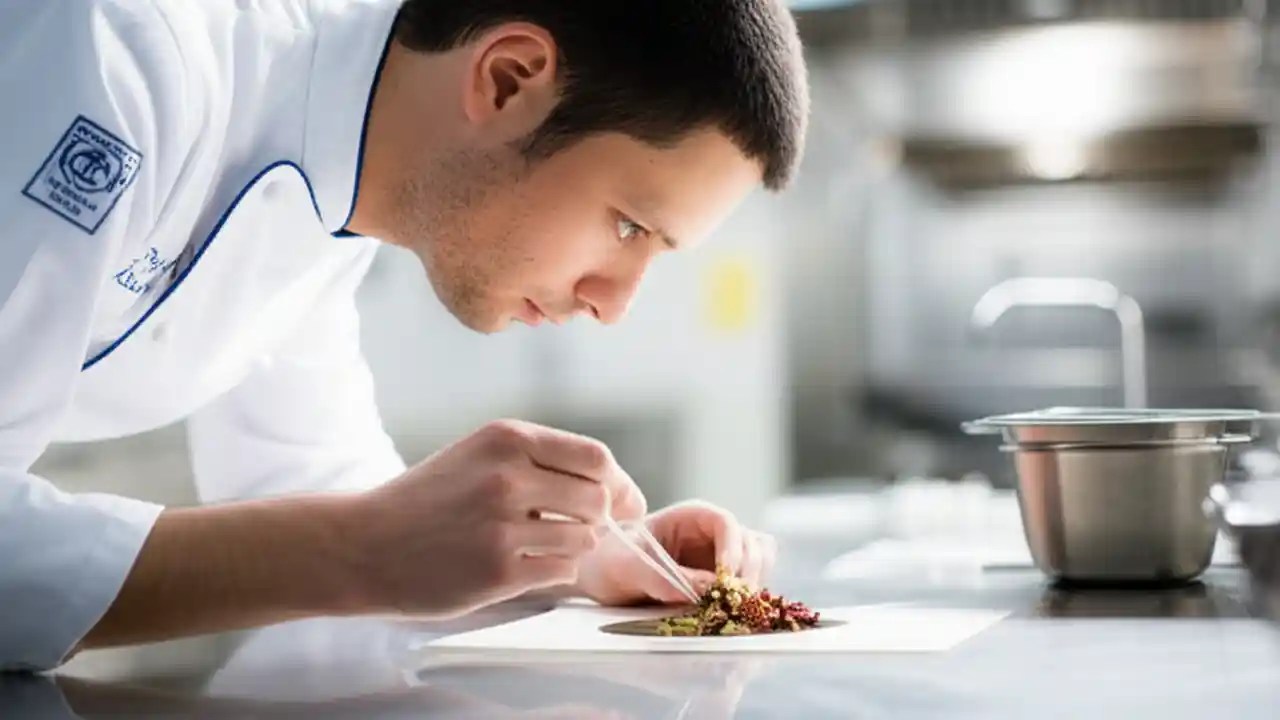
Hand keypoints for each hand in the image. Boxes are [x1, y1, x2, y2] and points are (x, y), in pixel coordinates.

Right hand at [349, 419, 646, 616]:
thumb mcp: (479, 456)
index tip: (624, 503)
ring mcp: (503, 525)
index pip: (596, 457)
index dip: (619, 484)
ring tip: (539, 547)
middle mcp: (508, 476)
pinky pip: (562, 571)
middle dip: (599, 519)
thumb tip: (617, 490)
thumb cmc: (427, 501)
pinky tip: (523, 566)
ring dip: (574, 547)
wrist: (362, 545)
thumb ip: (541, 462)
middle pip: (599, 499)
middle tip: (576, 530)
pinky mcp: (498, 571)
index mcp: (507, 439)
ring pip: (585, 538)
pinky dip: (554, 572)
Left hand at [574, 500, 777, 605]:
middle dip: (746, 573)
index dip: (731, 550)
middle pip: (752, 545)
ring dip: (752, 586)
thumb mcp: (625, 567)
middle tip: (730, 603)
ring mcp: (723, 557)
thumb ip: (660, 576)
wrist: (602, 577)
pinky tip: (730, 614)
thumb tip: (703, 590)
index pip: (726, 524)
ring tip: (731, 609)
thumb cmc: (609, 561)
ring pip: (759, 563)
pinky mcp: (724, 582)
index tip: (724, 580)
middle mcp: (713, 534)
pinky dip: (747, 599)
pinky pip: (750, 585)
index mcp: (691, 517)